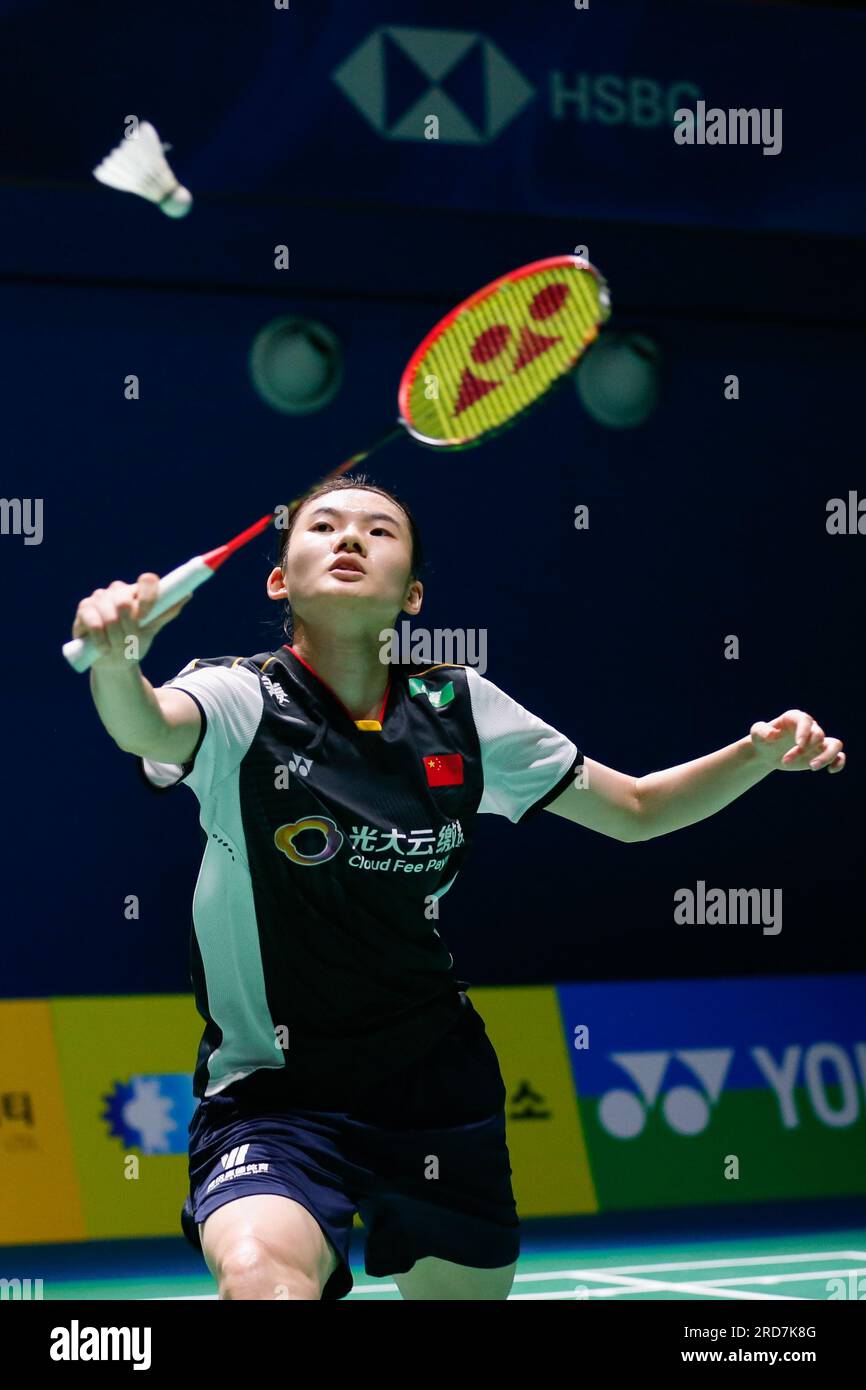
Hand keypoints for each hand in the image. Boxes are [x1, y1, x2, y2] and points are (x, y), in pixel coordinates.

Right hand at [72, 573, 192, 667]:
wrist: (112, 663)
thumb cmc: (133, 643)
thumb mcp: (151, 629)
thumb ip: (166, 612)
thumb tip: (187, 594)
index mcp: (137, 592)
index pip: (147, 580)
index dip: (148, 597)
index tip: (146, 617)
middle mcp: (118, 590)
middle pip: (124, 599)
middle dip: (129, 625)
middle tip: (130, 640)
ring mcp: (99, 598)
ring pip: (109, 612)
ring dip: (115, 636)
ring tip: (117, 649)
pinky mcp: (84, 609)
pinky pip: (92, 620)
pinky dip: (101, 639)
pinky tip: (104, 649)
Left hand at [750, 710, 844, 773]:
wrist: (767, 753)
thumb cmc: (762, 740)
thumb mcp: (756, 733)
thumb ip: (761, 731)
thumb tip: (774, 735)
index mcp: (795, 718)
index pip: (806, 720)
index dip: (805, 731)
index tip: (799, 744)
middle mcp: (810, 728)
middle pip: (817, 736)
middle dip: (804, 750)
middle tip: (785, 762)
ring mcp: (818, 741)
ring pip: (835, 744)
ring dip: (826, 756)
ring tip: (812, 767)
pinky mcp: (821, 753)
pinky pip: (838, 756)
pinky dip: (839, 762)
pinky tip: (831, 771)